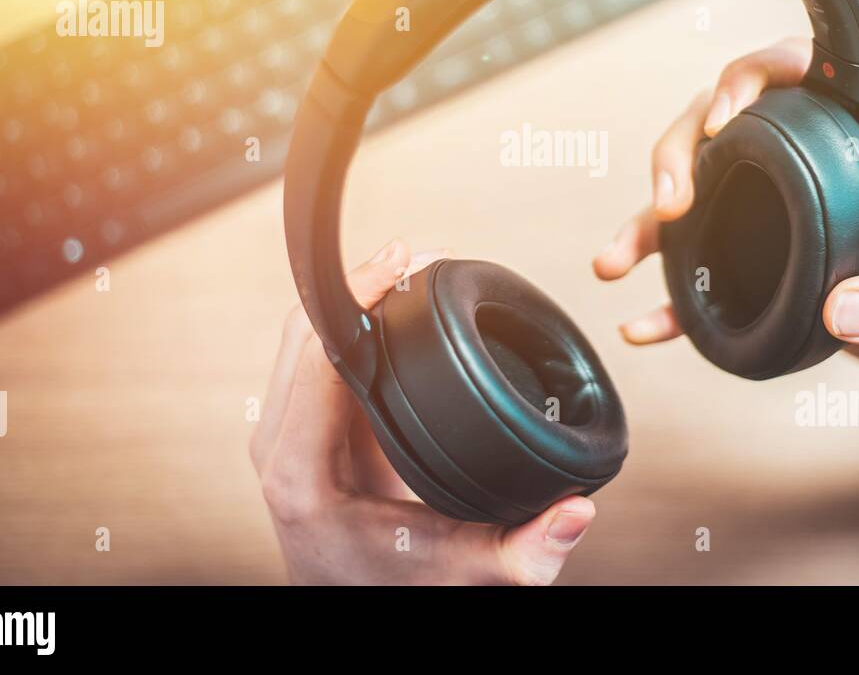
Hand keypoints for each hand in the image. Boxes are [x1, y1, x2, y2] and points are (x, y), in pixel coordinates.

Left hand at [251, 239, 596, 584]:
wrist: (352, 606)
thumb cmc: (398, 588)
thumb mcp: (467, 574)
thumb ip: (526, 551)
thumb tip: (578, 511)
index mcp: (303, 477)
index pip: (318, 359)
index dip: (359, 298)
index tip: (405, 260)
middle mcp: (280, 449)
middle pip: (303, 333)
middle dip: (360, 283)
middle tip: (420, 253)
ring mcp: (285, 434)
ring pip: (303, 336)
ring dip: (352, 297)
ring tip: (410, 268)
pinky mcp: (301, 424)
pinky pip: (315, 354)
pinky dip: (350, 322)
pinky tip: (391, 302)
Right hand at [592, 37, 858, 412]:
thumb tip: (844, 311)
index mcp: (841, 145)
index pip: (788, 75)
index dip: (749, 76)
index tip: (725, 115)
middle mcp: (789, 169)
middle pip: (712, 130)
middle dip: (676, 154)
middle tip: (670, 200)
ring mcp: (759, 216)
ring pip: (686, 198)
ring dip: (643, 224)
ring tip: (612, 262)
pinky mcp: (745, 269)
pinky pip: (691, 275)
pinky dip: (662, 299)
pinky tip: (642, 327)